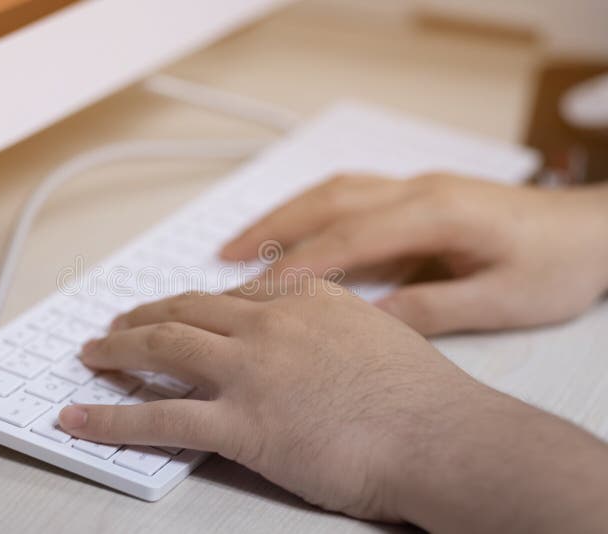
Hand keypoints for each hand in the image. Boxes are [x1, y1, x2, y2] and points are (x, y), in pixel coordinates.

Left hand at [58, 282, 485, 519]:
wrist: (442, 436)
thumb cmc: (422, 397)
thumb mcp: (378, 334)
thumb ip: (331, 328)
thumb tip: (309, 342)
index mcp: (304, 299)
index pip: (231, 295)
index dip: (193, 306)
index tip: (176, 312)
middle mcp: (268, 325)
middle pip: (184, 311)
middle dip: (143, 316)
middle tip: (118, 324)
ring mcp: (250, 370)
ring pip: (161, 347)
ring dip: (117, 350)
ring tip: (93, 353)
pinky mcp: (239, 423)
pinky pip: (158, 418)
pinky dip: (111, 417)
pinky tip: (81, 417)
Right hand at [221, 174, 607, 334]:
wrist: (594, 230)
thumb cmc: (557, 265)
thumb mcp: (500, 302)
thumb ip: (430, 310)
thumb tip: (366, 321)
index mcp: (437, 215)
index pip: (348, 241)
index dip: (297, 267)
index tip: (255, 293)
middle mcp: (419, 191)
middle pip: (327, 204)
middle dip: (272, 230)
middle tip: (224, 258)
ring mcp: (417, 186)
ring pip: (333, 192)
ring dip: (284, 214)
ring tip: (241, 242)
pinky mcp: (419, 193)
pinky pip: (351, 193)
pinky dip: (312, 210)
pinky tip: (294, 229)